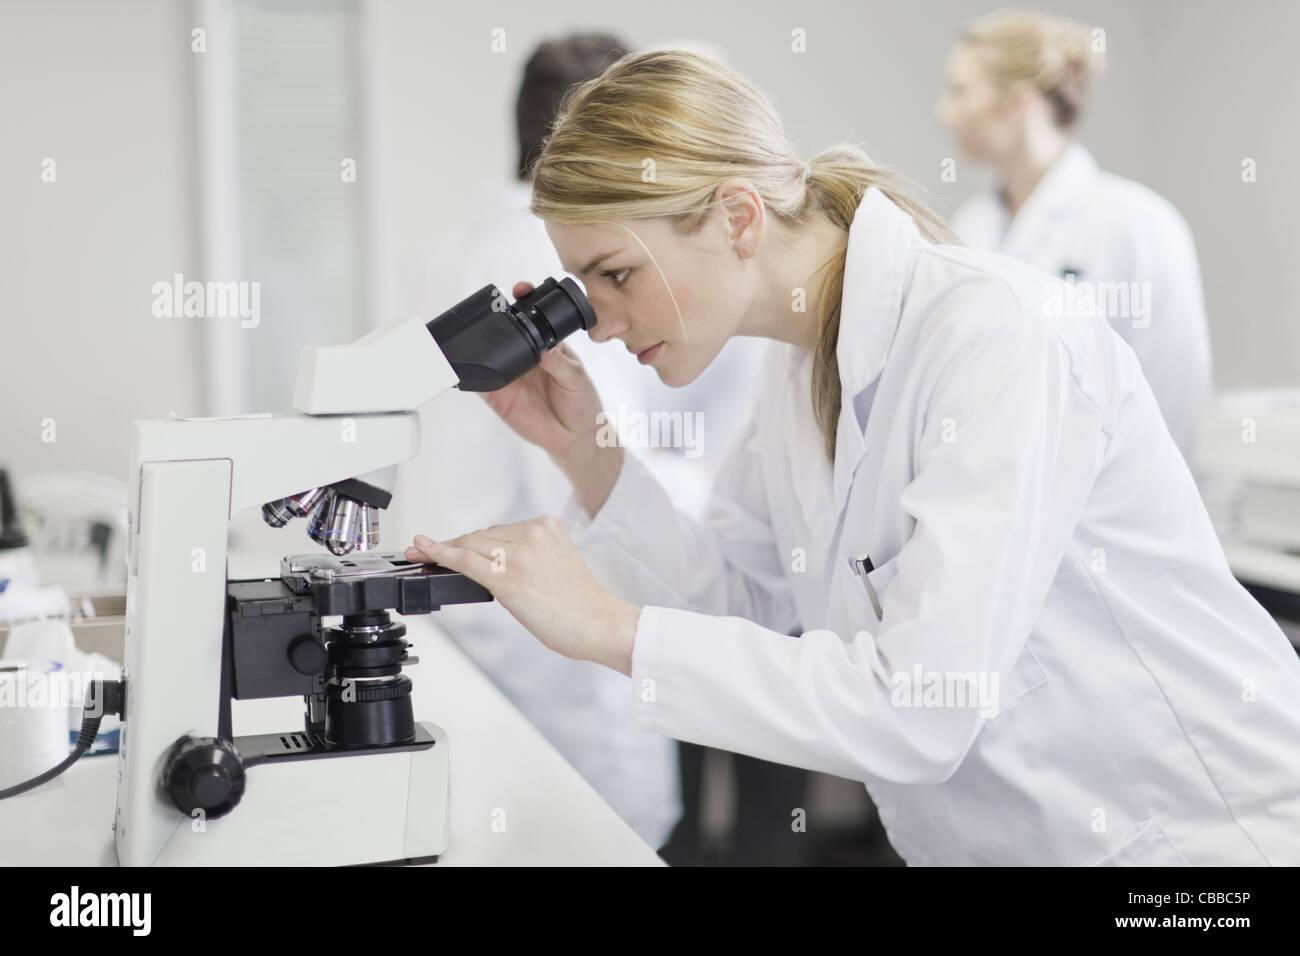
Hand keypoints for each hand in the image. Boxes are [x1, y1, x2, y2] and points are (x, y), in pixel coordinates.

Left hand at [405, 516, 640, 675]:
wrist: (599, 624)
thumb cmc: (580, 604)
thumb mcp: (556, 565)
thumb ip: (526, 555)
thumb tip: (488, 561)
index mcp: (547, 526)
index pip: (496, 531)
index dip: (467, 540)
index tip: (446, 543)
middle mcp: (533, 533)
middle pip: (480, 536)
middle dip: (453, 546)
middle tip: (425, 550)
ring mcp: (520, 554)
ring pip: (470, 547)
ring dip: (444, 552)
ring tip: (422, 554)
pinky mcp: (509, 577)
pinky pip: (465, 560)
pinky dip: (440, 554)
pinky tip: (424, 552)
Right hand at [481, 281, 606, 462]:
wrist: (574, 438)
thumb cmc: (582, 403)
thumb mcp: (576, 379)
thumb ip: (560, 363)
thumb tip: (546, 349)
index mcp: (547, 344)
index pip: (533, 317)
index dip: (526, 300)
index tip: (522, 290)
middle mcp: (525, 356)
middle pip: (506, 330)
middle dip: (497, 315)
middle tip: (494, 308)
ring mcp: (509, 374)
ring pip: (488, 353)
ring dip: (479, 342)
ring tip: (474, 331)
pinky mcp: (497, 395)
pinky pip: (478, 382)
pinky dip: (468, 374)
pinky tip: (464, 366)